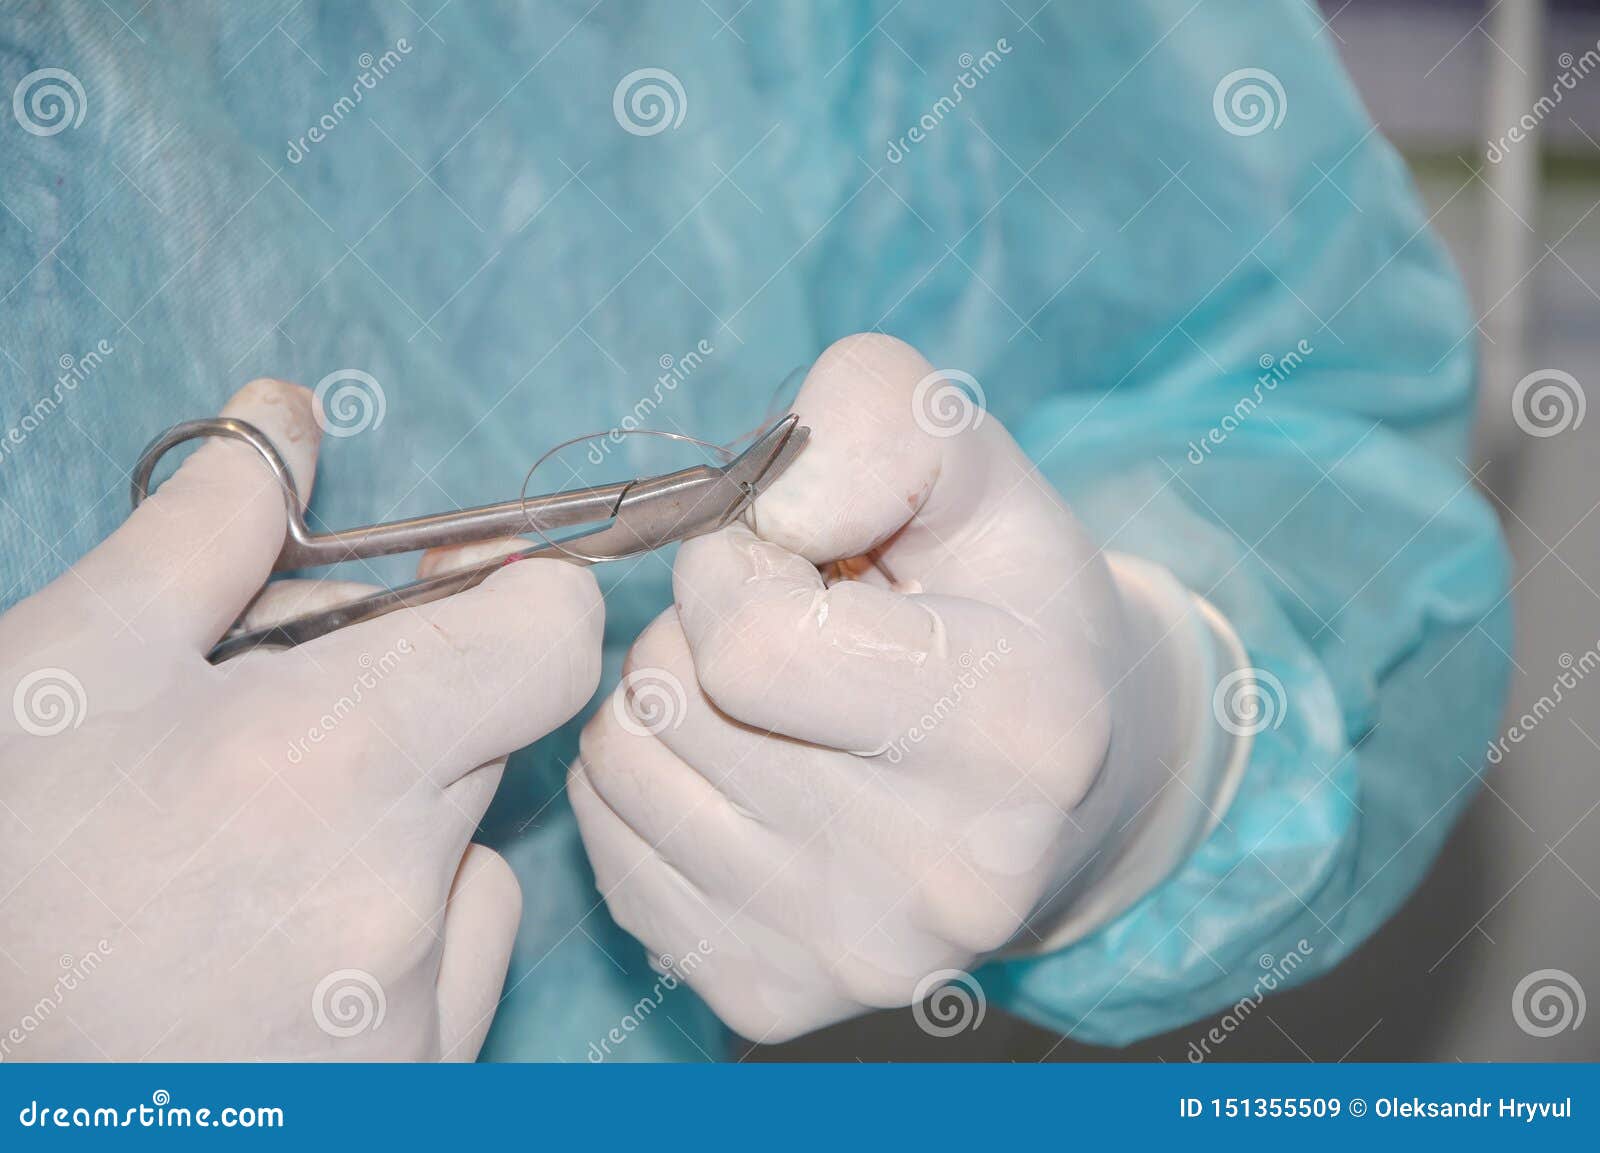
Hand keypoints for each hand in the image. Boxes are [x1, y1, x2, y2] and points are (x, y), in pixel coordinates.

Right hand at [0, 380, 601, 1059]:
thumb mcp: (72, 664)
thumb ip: (208, 529)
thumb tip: (285, 416)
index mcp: (335, 760)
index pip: (551, 639)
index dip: (519, 596)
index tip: (458, 593)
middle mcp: (400, 895)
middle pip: (489, 739)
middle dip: (402, 709)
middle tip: (268, 735)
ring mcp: (409, 1014)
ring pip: (467, 855)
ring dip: (394, 829)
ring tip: (247, 860)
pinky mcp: (405, 1089)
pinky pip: (456, 964)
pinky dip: (400, 936)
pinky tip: (276, 947)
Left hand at [572, 334, 1228, 1041]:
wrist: (1047, 790)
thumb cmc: (1002, 607)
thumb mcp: (974, 470)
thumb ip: (878, 420)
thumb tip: (762, 517)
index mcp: (1017, 732)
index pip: (748, 643)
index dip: (736, 565)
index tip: (794, 564)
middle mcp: (942, 877)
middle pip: (671, 703)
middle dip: (700, 628)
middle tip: (793, 635)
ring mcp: (852, 955)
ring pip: (623, 766)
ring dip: (665, 697)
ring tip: (768, 699)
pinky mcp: (770, 996)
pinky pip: (608, 842)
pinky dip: (648, 780)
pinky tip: (739, 767)